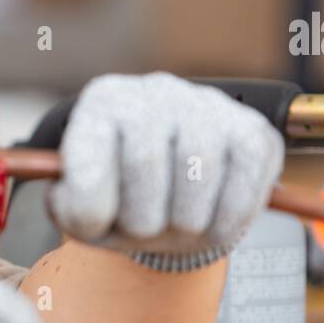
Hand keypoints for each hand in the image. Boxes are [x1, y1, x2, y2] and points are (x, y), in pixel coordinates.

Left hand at [48, 72, 283, 260]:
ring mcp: (207, 105)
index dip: (90, 206)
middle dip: (142, 220)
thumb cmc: (120, 195)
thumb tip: (88, 213)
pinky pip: (245, 180)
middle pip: (147, 165)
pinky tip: (212, 223)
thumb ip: (73, 210)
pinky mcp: (251, 128)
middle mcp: (155, 91)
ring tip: (176, 226)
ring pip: (199, 173)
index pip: (90, 156)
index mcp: (103, 102)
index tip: (95, 225)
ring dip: (185, 224)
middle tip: (142, 231)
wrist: (172, 186)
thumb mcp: (81, 205)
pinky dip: (228, 220)